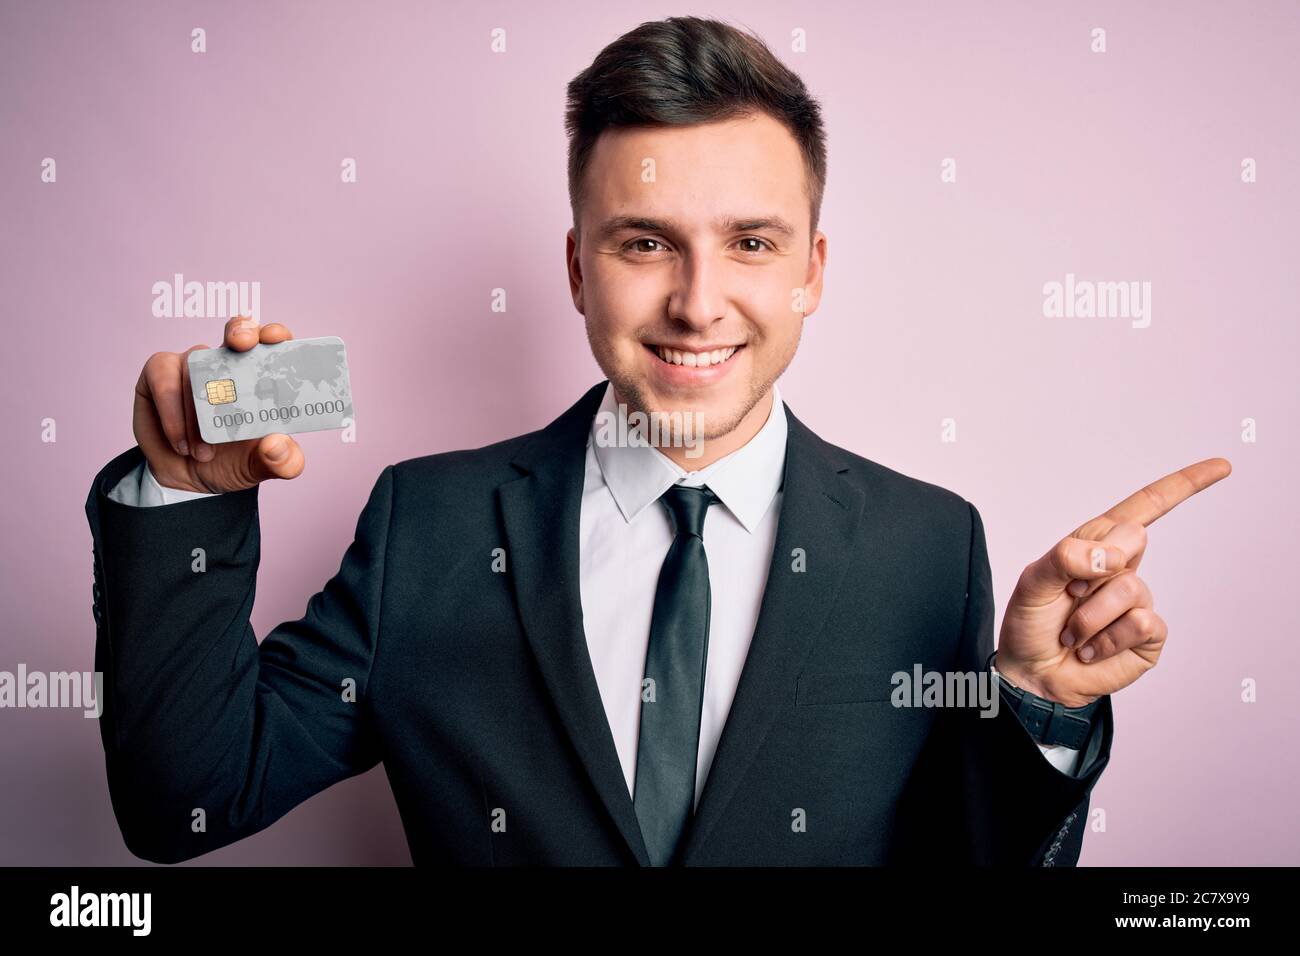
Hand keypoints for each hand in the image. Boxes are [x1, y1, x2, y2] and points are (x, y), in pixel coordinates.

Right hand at [133, 315, 305, 493]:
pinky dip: (174, 415)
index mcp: (262, 378)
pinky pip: (166, 382)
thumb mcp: (264, 468)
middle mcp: (230, 364)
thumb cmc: (233, 463)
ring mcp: (194, 365)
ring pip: (198, 368)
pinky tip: (182, 444)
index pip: (273, 344)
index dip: (275, 334)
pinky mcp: (160, 373)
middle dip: (241, 331)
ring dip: (200, 413)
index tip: (274, 339)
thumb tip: (279, 444)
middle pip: (237, 329)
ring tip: (204, 453)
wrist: (190, 481)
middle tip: (241, 345)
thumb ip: (282, 461)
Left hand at [995, 458, 1231, 707]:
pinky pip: (1139, 623)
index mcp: (1096, 543)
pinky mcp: (1147, 634)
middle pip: (1134, 538)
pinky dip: (1106, 639)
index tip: (1222, 466)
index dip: (1184, 485)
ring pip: (1130, 587)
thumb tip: (1113, 557)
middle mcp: (1122, 567)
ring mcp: (1138, 601)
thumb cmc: (1031, 623)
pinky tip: (1091, 649)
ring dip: (1090, 615)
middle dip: (1093, 568)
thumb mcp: (1033, 582)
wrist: (1031, 673)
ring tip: (1074, 632)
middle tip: (1068, 593)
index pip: (1145, 506)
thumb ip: (1066, 556)